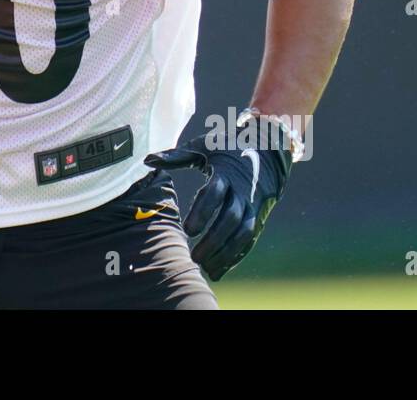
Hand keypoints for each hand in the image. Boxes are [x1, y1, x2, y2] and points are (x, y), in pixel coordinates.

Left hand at [143, 121, 292, 280]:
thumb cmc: (227, 148)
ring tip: (205, 268)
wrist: (268, 152)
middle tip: (194, 256)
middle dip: (213, 239)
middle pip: (230, 219)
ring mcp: (252, 206)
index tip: (188, 230)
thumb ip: (177, 155)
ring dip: (226, 253)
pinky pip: (249, 240)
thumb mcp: (204, 146)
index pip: (214, 193)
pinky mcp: (258, 217)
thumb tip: (148, 160)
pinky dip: (236, 256)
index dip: (202, 211)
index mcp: (226, 173)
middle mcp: (241, 191)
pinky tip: (219, 270)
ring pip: (243, 233)